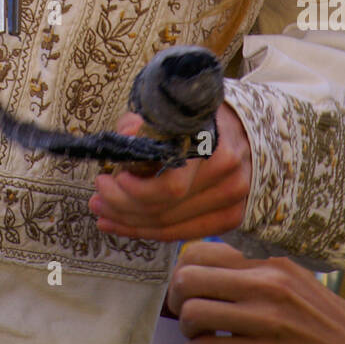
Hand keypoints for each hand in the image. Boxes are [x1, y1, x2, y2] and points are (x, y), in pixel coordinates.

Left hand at [87, 102, 251, 241]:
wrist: (247, 130)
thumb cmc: (203, 118)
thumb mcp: (174, 110)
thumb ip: (147, 123)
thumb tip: (125, 136)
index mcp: (214, 147)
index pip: (171, 185)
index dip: (136, 189)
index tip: (111, 177)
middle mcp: (229, 178)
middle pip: (166, 208)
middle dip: (123, 206)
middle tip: (97, 198)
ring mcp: (233, 203)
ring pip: (171, 225)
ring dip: (130, 222)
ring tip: (103, 213)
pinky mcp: (230, 218)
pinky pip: (182, 233)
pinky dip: (149, 232)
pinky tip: (123, 225)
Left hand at [168, 240, 344, 343]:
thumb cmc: (332, 326)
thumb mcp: (296, 282)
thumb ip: (256, 272)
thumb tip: (212, 270)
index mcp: (272, 263)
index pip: (203, 250)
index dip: (183, 268)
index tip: (185, 284)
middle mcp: (267, 285)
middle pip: (189, 277)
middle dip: (176, 297)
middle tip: (182, 310)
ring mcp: (266, 320)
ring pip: (193, 312)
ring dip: (186, 328)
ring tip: (196, 336)